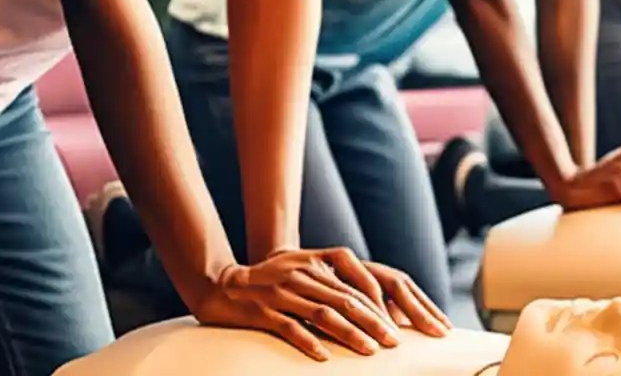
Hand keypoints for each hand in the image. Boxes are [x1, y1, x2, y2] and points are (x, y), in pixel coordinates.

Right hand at [190, 248, 446, 360]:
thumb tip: (370, 303)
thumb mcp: (302, 267)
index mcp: (315, 263)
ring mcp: (282, 293)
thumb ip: (332, 279)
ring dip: (350, 334)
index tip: (396, 324)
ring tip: (370, 350)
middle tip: (394, 342)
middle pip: (345, 300)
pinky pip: (290, 328)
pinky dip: (309, 342)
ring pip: (323, 314)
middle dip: (373, 322)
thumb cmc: (270, 279)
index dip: (378, 305)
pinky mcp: (263, 312)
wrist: (223, 285)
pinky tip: (324, 357)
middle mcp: (301, 275)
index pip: (355, 284)